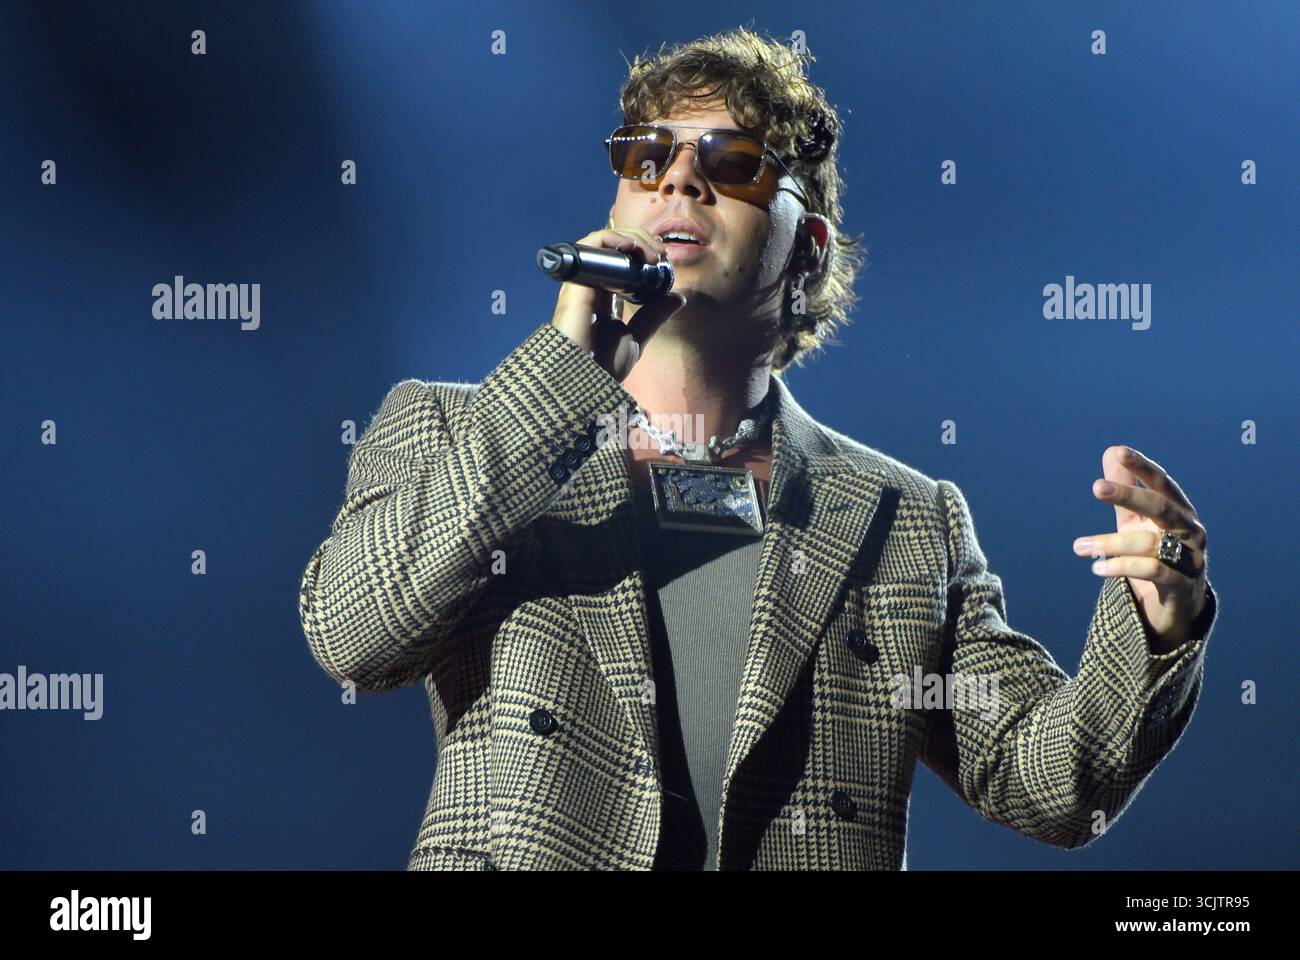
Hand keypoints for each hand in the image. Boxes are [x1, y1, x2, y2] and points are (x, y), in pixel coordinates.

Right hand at [550, 225, 685, 382]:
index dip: (640, 250)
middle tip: (660, 252)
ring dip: (630, 238)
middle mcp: (589, 284)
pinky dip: (611, 239)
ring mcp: (581, 282)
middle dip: (639, 241)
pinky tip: (631, 247)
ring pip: (601, 241)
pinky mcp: (576, 282)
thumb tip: (677, 297)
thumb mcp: (636, 337)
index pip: (618, 259)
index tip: (663, 257)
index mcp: (601, 295)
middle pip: (611, 246)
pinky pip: (589, 246)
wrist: (587, 382)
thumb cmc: (603, 365)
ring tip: (651, 251)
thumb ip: (653, 316)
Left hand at [1072, 445, 1208, 652]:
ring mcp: (1192, 559)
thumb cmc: (1155, 554)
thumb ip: (1126, 490)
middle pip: (1163, 508)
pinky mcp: (1183, 587)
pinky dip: (1122, 567)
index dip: (1144, 467)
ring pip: (1151, 544)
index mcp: (1180, 511)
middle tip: (1096, 487)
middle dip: (1130, 495)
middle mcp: (1192, 532)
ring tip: (1079, 546)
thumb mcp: (1136, 521)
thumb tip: (1111, 452)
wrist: (1176, 606)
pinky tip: (1097, 568)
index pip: (1163, 484)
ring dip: (1110, 543)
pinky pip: (1153, 572)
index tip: (1119, 452)